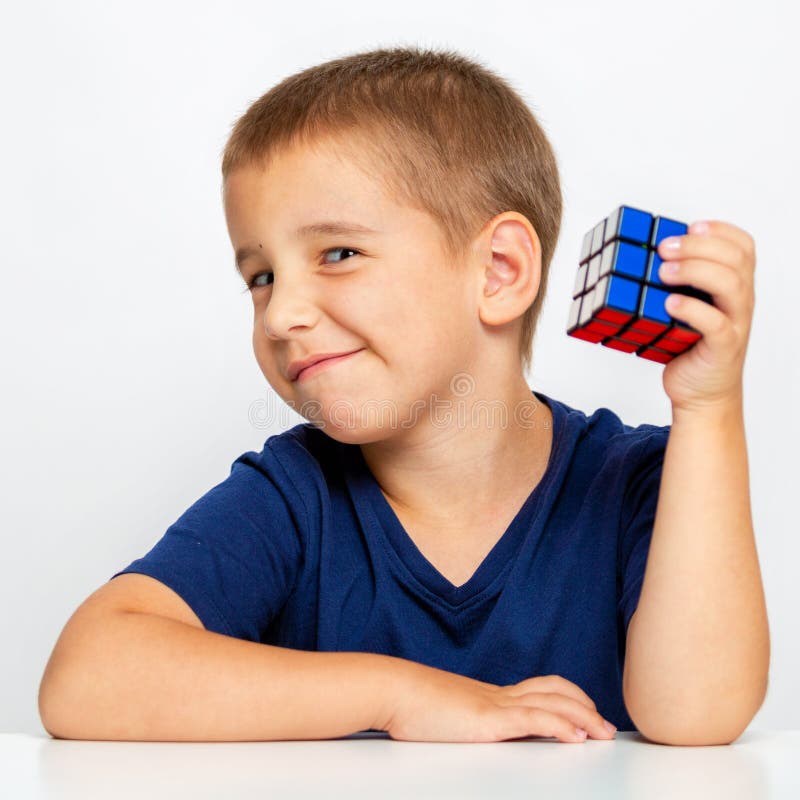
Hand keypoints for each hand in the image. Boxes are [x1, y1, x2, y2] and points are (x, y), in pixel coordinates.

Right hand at [379, 662, 616, 742]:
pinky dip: (561, 726)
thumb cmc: (410, 705)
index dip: (566, 697)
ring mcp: (495, 704)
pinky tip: (577, 738)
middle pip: (554, 690)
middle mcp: (498, 694)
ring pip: (552, 702)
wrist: (393, 690)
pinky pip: (536, 720)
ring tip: (602, 732)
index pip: (538, 688)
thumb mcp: (444, 712)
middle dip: (584, 706)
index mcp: (489, 695)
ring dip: (583, 717)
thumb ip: (461, 719)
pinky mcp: (489, 719)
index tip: (583, 713)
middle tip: (604, 726)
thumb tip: (464, 729)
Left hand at [657, 219, 755, 413]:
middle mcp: (740, 301)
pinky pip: (717, 323)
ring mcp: (735, 323)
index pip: (743, 246)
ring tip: (663, 272)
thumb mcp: (683, 308)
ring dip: (695, 271)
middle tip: (664, 248)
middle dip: (698, 245)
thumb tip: (642, 255)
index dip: (720, 230)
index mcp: (735, 286)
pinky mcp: (723, 347)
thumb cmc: (688, 346)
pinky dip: (693, 309)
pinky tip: (669, 304)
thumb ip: (675, 284)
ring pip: (731, 284)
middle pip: (736, 258)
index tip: (691, 225)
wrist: (701, 393)